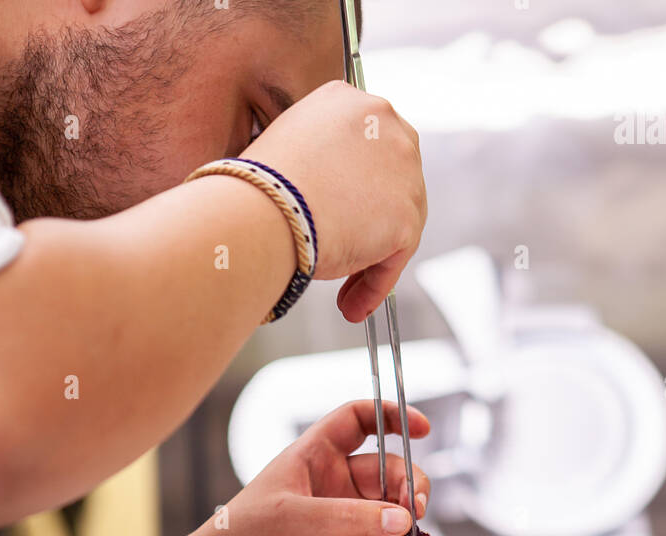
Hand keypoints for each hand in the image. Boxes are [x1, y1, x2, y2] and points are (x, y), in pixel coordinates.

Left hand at [186, 400, 430, 535]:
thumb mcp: (293, 520)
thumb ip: (349, 518)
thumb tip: (403, 519)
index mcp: (311, 457)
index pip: (357, 420)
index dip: (390, 416)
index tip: (423, 428)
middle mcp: (328, 484)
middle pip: (385, 468)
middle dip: (407, 482)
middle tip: (418, 509)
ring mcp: (337, 520)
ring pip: (389, 507)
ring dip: (407, 517)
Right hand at [243, 82, 425, 321]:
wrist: (262, 211)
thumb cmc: (258, 189)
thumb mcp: (286, 152)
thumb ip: (317, 163)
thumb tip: (322, 199)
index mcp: (350, 99)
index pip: (368, 147)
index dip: (357, 188)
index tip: (339, 216)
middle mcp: (386, 123)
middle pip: (391, 182)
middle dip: (371, 223)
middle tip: (347, 256)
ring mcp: (403, 171)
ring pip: (396, 223)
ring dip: (372, 260)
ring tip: (344, 295)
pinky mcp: (408, 218)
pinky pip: (394, 259)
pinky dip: (374, 285)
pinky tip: (351, 305)